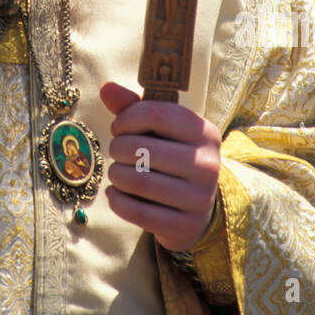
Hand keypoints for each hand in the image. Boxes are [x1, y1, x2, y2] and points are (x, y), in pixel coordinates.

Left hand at [100, 81, 220, 252]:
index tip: (118, 127)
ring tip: (117, 172)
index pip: (156, 114)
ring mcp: (198, 198)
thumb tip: (106, 87)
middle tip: (117, 152)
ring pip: (136, 181)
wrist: (197, 208)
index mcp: (205, 132)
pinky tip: (115, 193)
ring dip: (116, 174)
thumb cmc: (172, 156)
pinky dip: (116, 200)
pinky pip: (137, 211)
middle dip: (117, 149)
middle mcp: (208, 164)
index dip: (127, 118)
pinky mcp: (184, 226)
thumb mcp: (161, 130)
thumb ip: (134, 107)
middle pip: (141, 149)